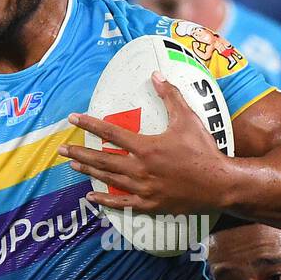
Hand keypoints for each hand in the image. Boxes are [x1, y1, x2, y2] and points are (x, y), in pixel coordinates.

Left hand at [59, 72, 231, 213]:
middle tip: (61, 149)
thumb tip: (156, 75)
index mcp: (146, 147)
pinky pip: (121, 204)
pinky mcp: (149, 205)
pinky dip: (104, 201)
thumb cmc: (203, 150)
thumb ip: (170, 96)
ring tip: (73, 165)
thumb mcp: (188, 119)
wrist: (219, 184)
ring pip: (108, 180)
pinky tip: (91, 197)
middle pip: (102, 159)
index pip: (110, 133)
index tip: (73, 118)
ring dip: (88, 172)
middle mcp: (140, 169)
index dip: (90, 124)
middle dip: (79, 152)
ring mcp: (143, 189)